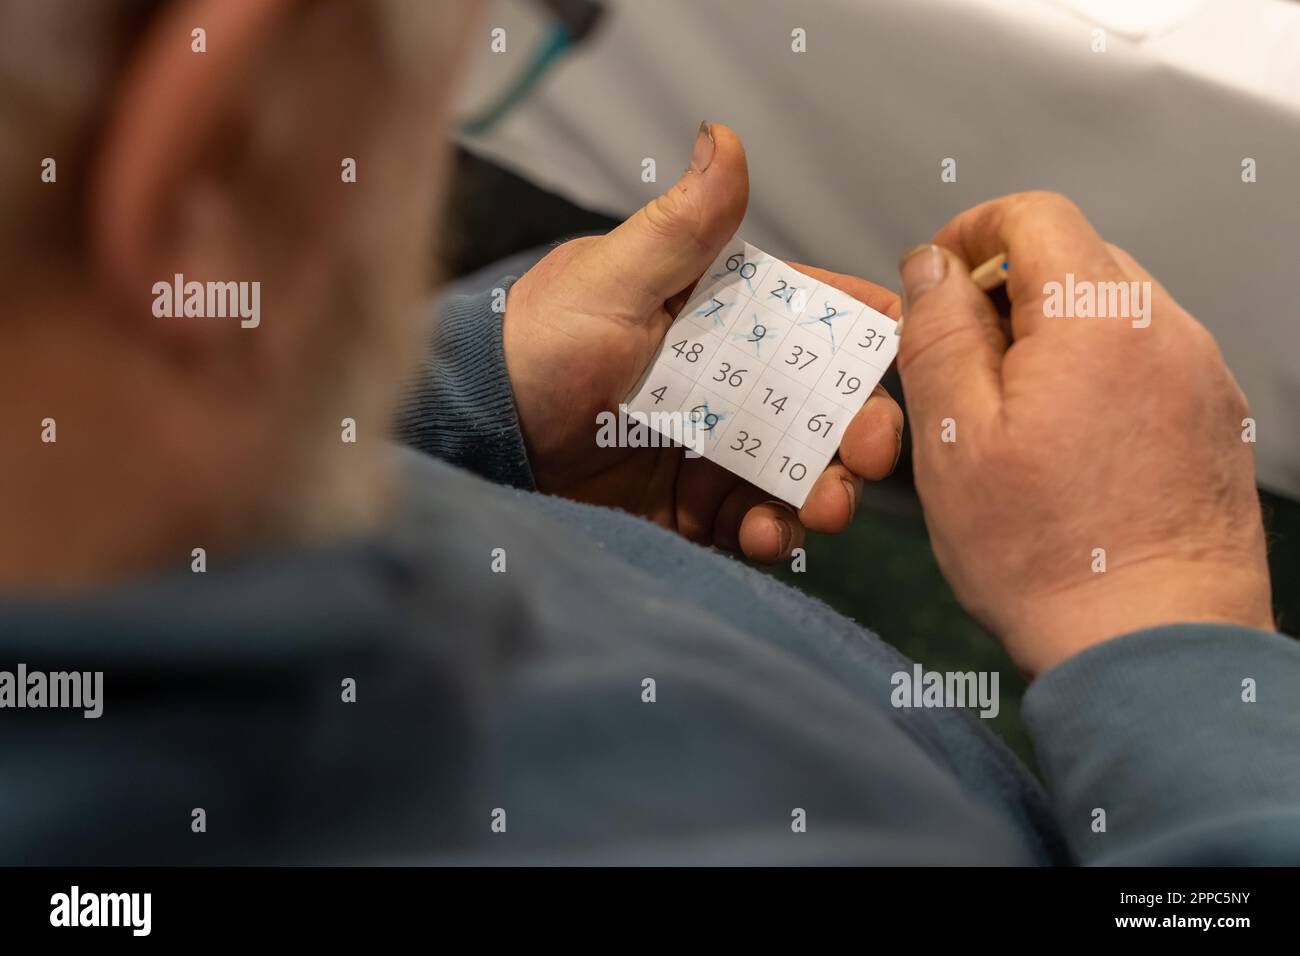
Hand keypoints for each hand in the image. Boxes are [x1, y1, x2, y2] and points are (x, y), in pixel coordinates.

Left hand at [503, 124, 903, 561]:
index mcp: (721, 320)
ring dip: (826, 491)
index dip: (866, 338)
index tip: (900, 357)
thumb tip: (724, 137)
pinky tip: (765, 536)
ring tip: (819, 508)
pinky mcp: (689, 508)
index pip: (814, 320)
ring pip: (799, 472)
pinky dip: (771, 534)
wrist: (478, 440)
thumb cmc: (535, 345)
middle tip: (868, 453)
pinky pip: (750, 525)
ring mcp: (712, 448)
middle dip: (861, 430)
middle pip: (824, 408)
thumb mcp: (610, 281)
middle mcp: (728, 384)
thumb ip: (680, 226)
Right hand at [896, 191, 1273, 676]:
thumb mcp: (954, 435)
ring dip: (1054, 333)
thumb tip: (934, 266)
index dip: (974, 231)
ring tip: (1012, 414)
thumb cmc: (1045, 552)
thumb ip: (938, 331)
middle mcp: (1164, 329)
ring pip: (1113, 310)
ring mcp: (1200, 373)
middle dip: (1009, 288)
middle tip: (961, 360)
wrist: (1150, 642)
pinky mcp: (1217, 417)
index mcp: (1096, 317)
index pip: (1035, 214)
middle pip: (1077, 257)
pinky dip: (1097, 372)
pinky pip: (1146, 360)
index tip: (941, 275)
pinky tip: (1067, 444)